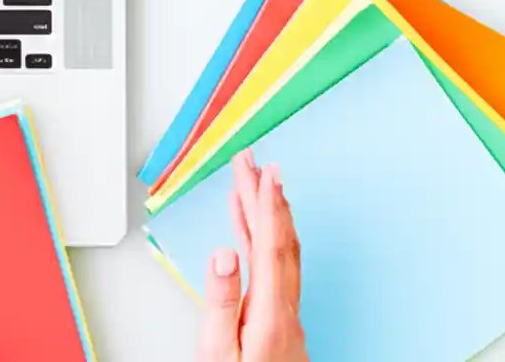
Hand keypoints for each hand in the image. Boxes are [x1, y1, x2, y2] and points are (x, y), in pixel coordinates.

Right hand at [197, 150, 307, 361]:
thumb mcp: (217, 354)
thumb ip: (221, 303)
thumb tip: (225, 253)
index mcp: (269, 316)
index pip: (270, 246)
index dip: (267, 204)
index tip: (266, 170)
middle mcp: (285, 313)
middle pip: (279, 242)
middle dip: (266, 198)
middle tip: (254, 161)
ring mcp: (287, 321)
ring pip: (281, 255)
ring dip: (268, 216)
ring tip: (251, 185)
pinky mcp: (281, 328)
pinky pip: (276, 270)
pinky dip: (264, 243)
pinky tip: (251, 236)